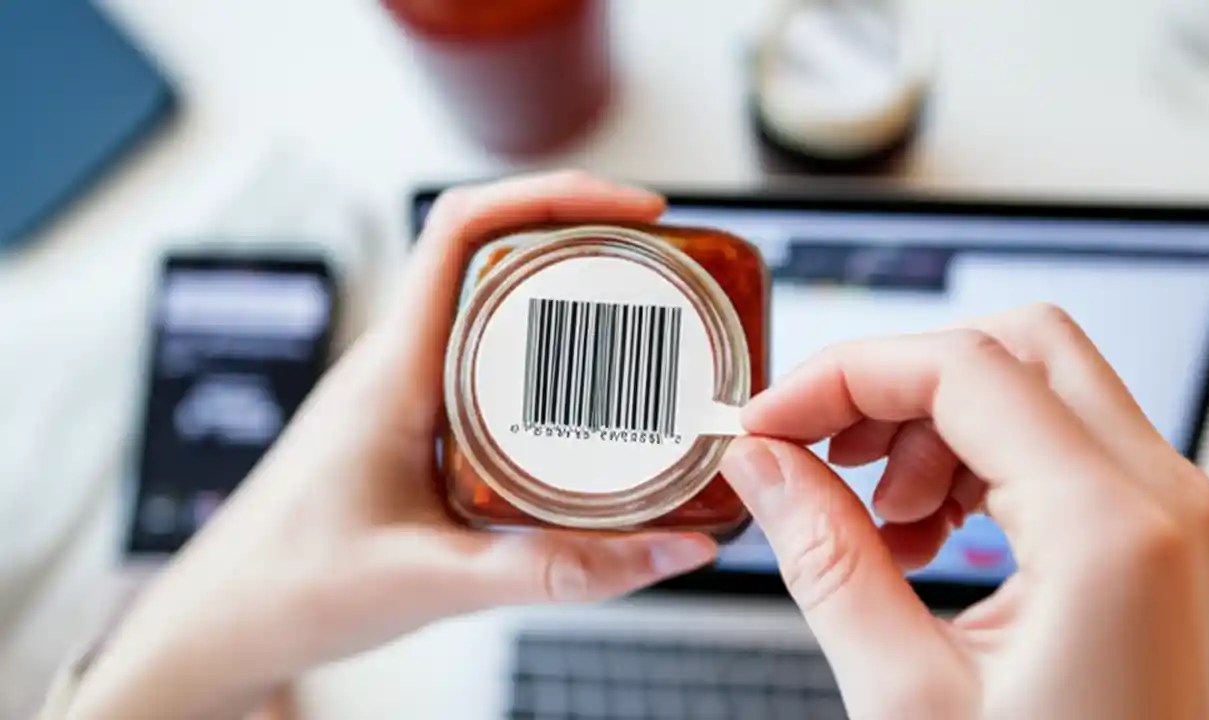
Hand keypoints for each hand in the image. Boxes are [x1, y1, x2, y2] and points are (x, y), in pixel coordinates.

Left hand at [71, 172, 717, 719]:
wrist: (227, 620)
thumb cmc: (295, 588)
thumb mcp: (437, 580)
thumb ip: (557, 570)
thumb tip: (671, 550)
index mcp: (393, 369)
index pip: (464, 229)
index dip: (556, 195)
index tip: (637, 213)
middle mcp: (397, 360)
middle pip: (495, 252)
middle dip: (586, 241)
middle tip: (664, 271)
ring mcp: (403, 386)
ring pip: (494, 305)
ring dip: (568, 296)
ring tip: (647, 320)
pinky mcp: (412, 420)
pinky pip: (488, 358)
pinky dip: (548, 356)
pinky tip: (589, 400)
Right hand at [720, 305, 1208, 719]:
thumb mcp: (903, 694)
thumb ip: (824, 554)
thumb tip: (762, 464)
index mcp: (1111, 528)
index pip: (963, 369)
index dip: (844, 377)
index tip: (769, 421)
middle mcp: (1159, 501)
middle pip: (1013, 349)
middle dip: (896, 385)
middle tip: (817, 447)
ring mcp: (1166, 519)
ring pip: (1033, 390)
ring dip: (931, 431)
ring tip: (874, 519)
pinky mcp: (1149, 542)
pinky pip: (1052, 448)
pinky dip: (970, 466)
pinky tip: (917, 537)